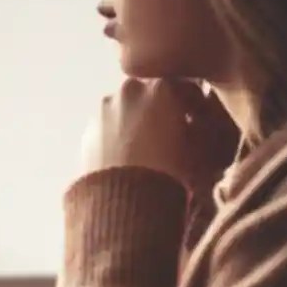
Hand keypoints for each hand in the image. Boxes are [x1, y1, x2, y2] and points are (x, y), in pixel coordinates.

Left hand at [80, 78, 237, 191]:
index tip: (197, 119)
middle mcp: (129, 90)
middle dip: (159, 109)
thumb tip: (195, 125)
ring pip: (125, 108)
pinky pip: (108, 125)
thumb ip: (199, 128)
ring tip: (143, 147)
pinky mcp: (87, 129)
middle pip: (150, 93)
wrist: (125, 199)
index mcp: (161, 87)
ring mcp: (104, 108)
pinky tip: (124, 155)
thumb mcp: (199, 148)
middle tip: (167, 133)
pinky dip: (116, 134)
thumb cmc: (170, 171)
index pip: (185, 87)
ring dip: (135, 120)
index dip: (193, 105)